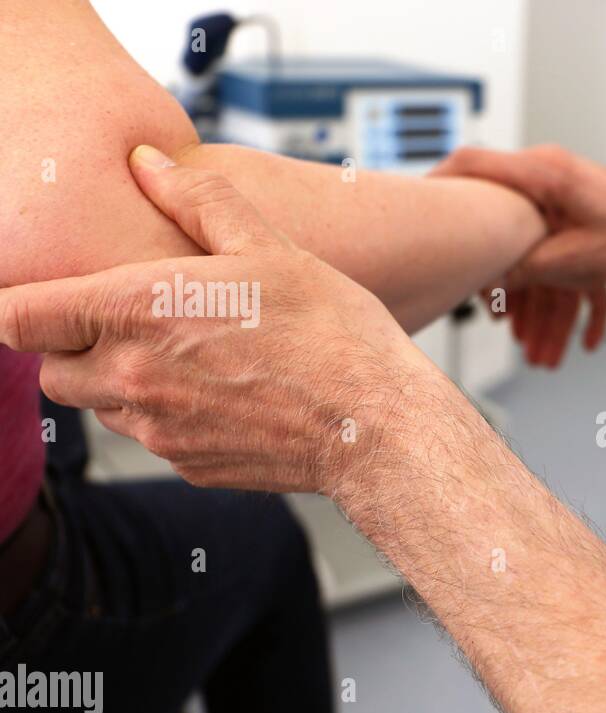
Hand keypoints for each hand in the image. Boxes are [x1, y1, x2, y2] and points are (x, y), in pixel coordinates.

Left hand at [0, 145, 433, 494]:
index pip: (16, 317)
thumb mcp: (270, 247)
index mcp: (137, 313)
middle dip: (72, 346)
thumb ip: (197, 202)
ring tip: (188, 355)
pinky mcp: (187, 465)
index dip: (18, 303)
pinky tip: (222, 392)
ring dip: (119, 381)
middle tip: (129, 321)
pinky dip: (167, 414)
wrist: (377, 428)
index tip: (40, 295)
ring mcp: (159, 430)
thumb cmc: (334, 336)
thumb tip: (147, 162)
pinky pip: (151, 436)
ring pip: (99, 407)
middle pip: (49, 370)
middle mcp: (132, 379)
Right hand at [435, 145, 605, 366]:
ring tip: (529, 346)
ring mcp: (564, 196)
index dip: (437, 183)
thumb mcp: (573, 261)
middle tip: (471, 302)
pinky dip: (564, 299)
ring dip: (532, 301)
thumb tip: (484, 279)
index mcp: (542, 174)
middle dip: (488, 270)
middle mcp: (549, 177)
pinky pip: (554, 254)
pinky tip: (584, 345)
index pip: (472, 165)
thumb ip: (523, 267)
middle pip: (495, 214)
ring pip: (527, 245)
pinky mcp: (580, 215)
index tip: (414, 207)